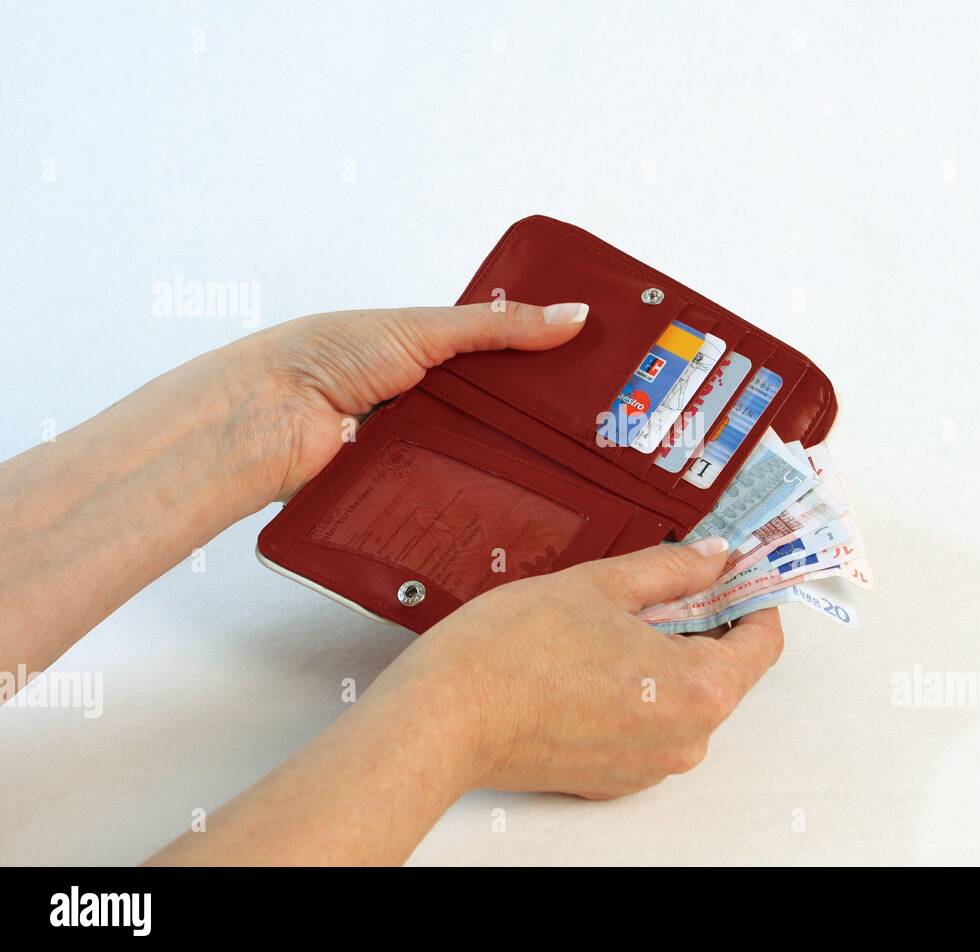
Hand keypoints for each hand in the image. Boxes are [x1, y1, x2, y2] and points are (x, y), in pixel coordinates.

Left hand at [241, 300, 588, 499]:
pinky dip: (477, 491)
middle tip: (597, 421)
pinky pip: (453, 492)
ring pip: (481, 456)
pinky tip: (519, 493)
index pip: (500, 359)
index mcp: (426, 353)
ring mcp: (417, 447)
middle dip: (537, 419)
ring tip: (572, 461)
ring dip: (511, 457)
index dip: (543, 364)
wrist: (267, 418)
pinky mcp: (406, 490)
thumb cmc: (323, 356)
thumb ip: (497, 326)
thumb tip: (571, 315)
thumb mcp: (420, 328)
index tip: (594, 369)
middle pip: (498, 413)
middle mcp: (424, 402)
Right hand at [364, 540, 784, 799]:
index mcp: (699, 691)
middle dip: (700, 624)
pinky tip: (590, 661)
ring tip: (610, 623)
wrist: (443, 717)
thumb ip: (673, 568)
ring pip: (681, 700)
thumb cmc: (513, 653)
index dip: (751, 597)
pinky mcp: (612, 780)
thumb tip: (712, 558)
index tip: (735, 574)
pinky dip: (635, 693)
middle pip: (723, 672)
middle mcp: (685, 741)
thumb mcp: (604, 583)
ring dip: (664, 658)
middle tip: (660, 585)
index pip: (763, 642)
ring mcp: (648, 767)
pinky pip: (647, 727)